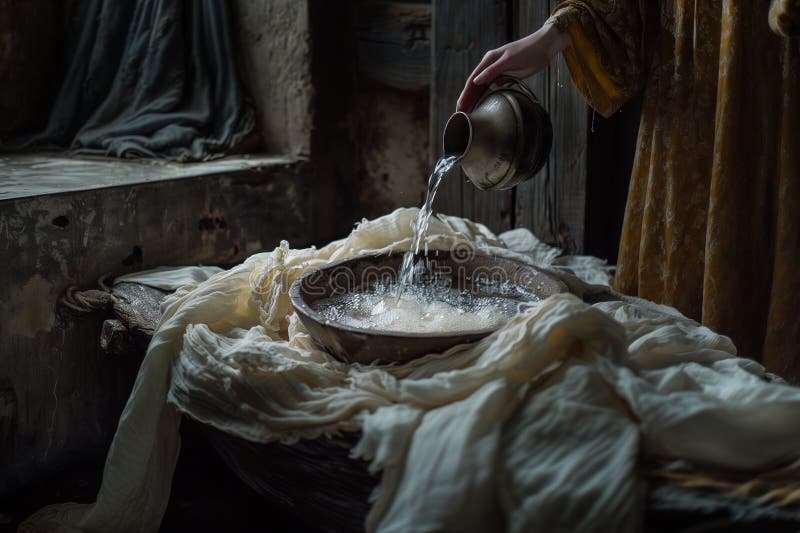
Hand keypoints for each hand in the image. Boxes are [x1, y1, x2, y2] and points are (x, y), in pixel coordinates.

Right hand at [456, 22, 570, 111]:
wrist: (544, 47)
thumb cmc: (528, 50)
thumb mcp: (510, 60)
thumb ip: (492, 71)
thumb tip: (475, 81)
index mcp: (488, 60)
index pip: (472, 81)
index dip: (465, 95)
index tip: (459, 108)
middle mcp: (490, 67)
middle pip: (475, 86)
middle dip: (467, 100)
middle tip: (460, 115)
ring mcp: (497, 72)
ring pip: (482, 89)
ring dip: (475, 100)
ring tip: (469, 114)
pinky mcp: (506, 76)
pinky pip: (492, 89)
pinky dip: (485, 97)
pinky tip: (481, 106)